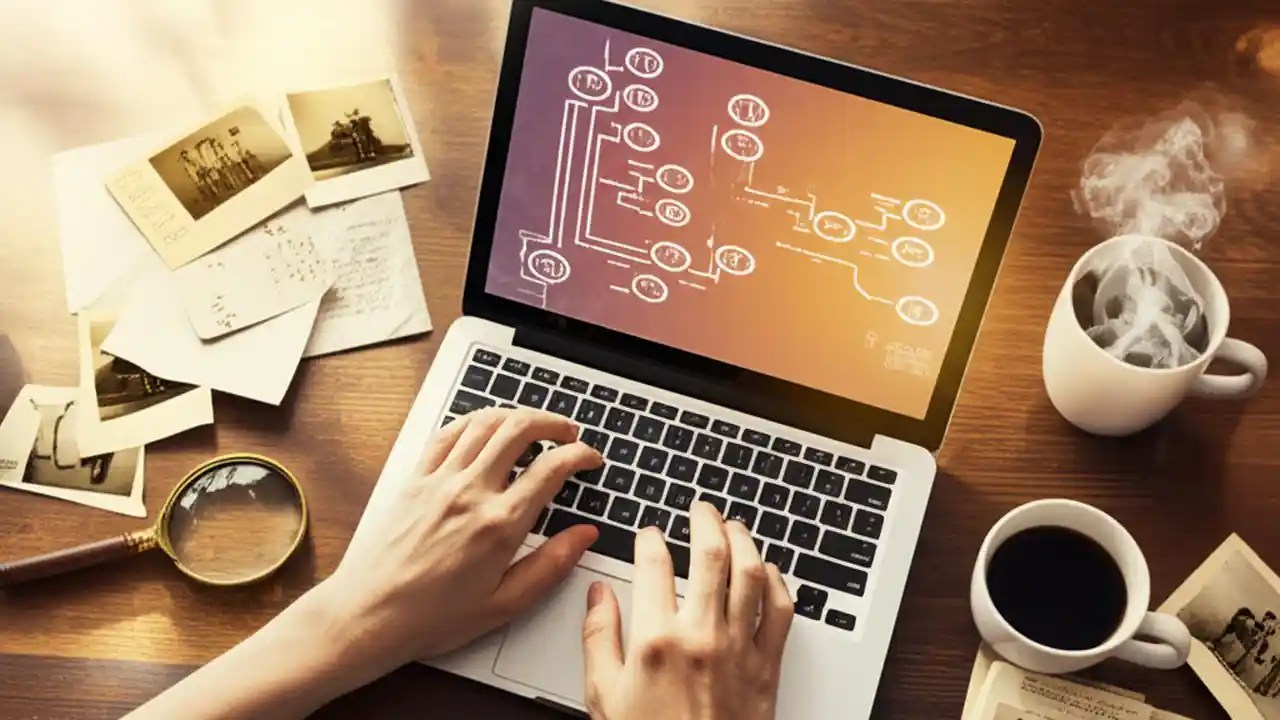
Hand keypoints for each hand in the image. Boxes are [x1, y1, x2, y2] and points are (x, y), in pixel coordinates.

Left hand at [318, 408, 602, 677]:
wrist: (369, 616)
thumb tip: (584, 535)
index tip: (590, 458)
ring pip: (485, 422)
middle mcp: (470, 493)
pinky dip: (473, 421)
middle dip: (553, 422)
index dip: (581, 455)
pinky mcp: (415, 479)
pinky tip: (485, 426)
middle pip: (520, 429)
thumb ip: (551, 565)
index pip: (552, 469)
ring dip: (517, 415)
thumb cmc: (432, 618)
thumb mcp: (505, 604)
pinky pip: (448, 433)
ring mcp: (439, 481)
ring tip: (533, 424)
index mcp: (499, 525)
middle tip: (567, 433)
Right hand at [581, 503, 794, 719]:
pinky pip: (781, 610)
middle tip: (701, 509)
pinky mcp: (767, 665)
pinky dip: (776, 582)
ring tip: (734, 527)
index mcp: (655, 640)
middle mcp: (701, 636)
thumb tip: (597, 595)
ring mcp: (739, 648)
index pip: (653, 564)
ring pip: (750, 573)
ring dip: (744, 540)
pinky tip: (766, 571)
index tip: (649, 534)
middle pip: (711, 554)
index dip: (649, 539)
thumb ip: (598, 638)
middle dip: (705, 520)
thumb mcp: (603, 696)